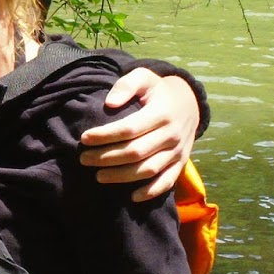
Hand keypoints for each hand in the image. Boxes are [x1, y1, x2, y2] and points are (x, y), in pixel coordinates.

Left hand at [79, 70, 197, 200]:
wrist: (189, 102)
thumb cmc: (157, 90)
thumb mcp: (144, 77)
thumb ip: (126, 85)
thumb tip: (110, 103)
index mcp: (162, 113)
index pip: (129, 129)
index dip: (105, 135)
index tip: (84, 138)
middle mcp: (172, 134)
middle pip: (135, 152)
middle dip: (105, 158)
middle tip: (83, 159)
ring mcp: (177, 151)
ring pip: (148, 169)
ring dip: (121, 176)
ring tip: (97, 176)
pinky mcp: (180, 163)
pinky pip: (167, 181)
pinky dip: (151, 191)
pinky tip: (131, 196)